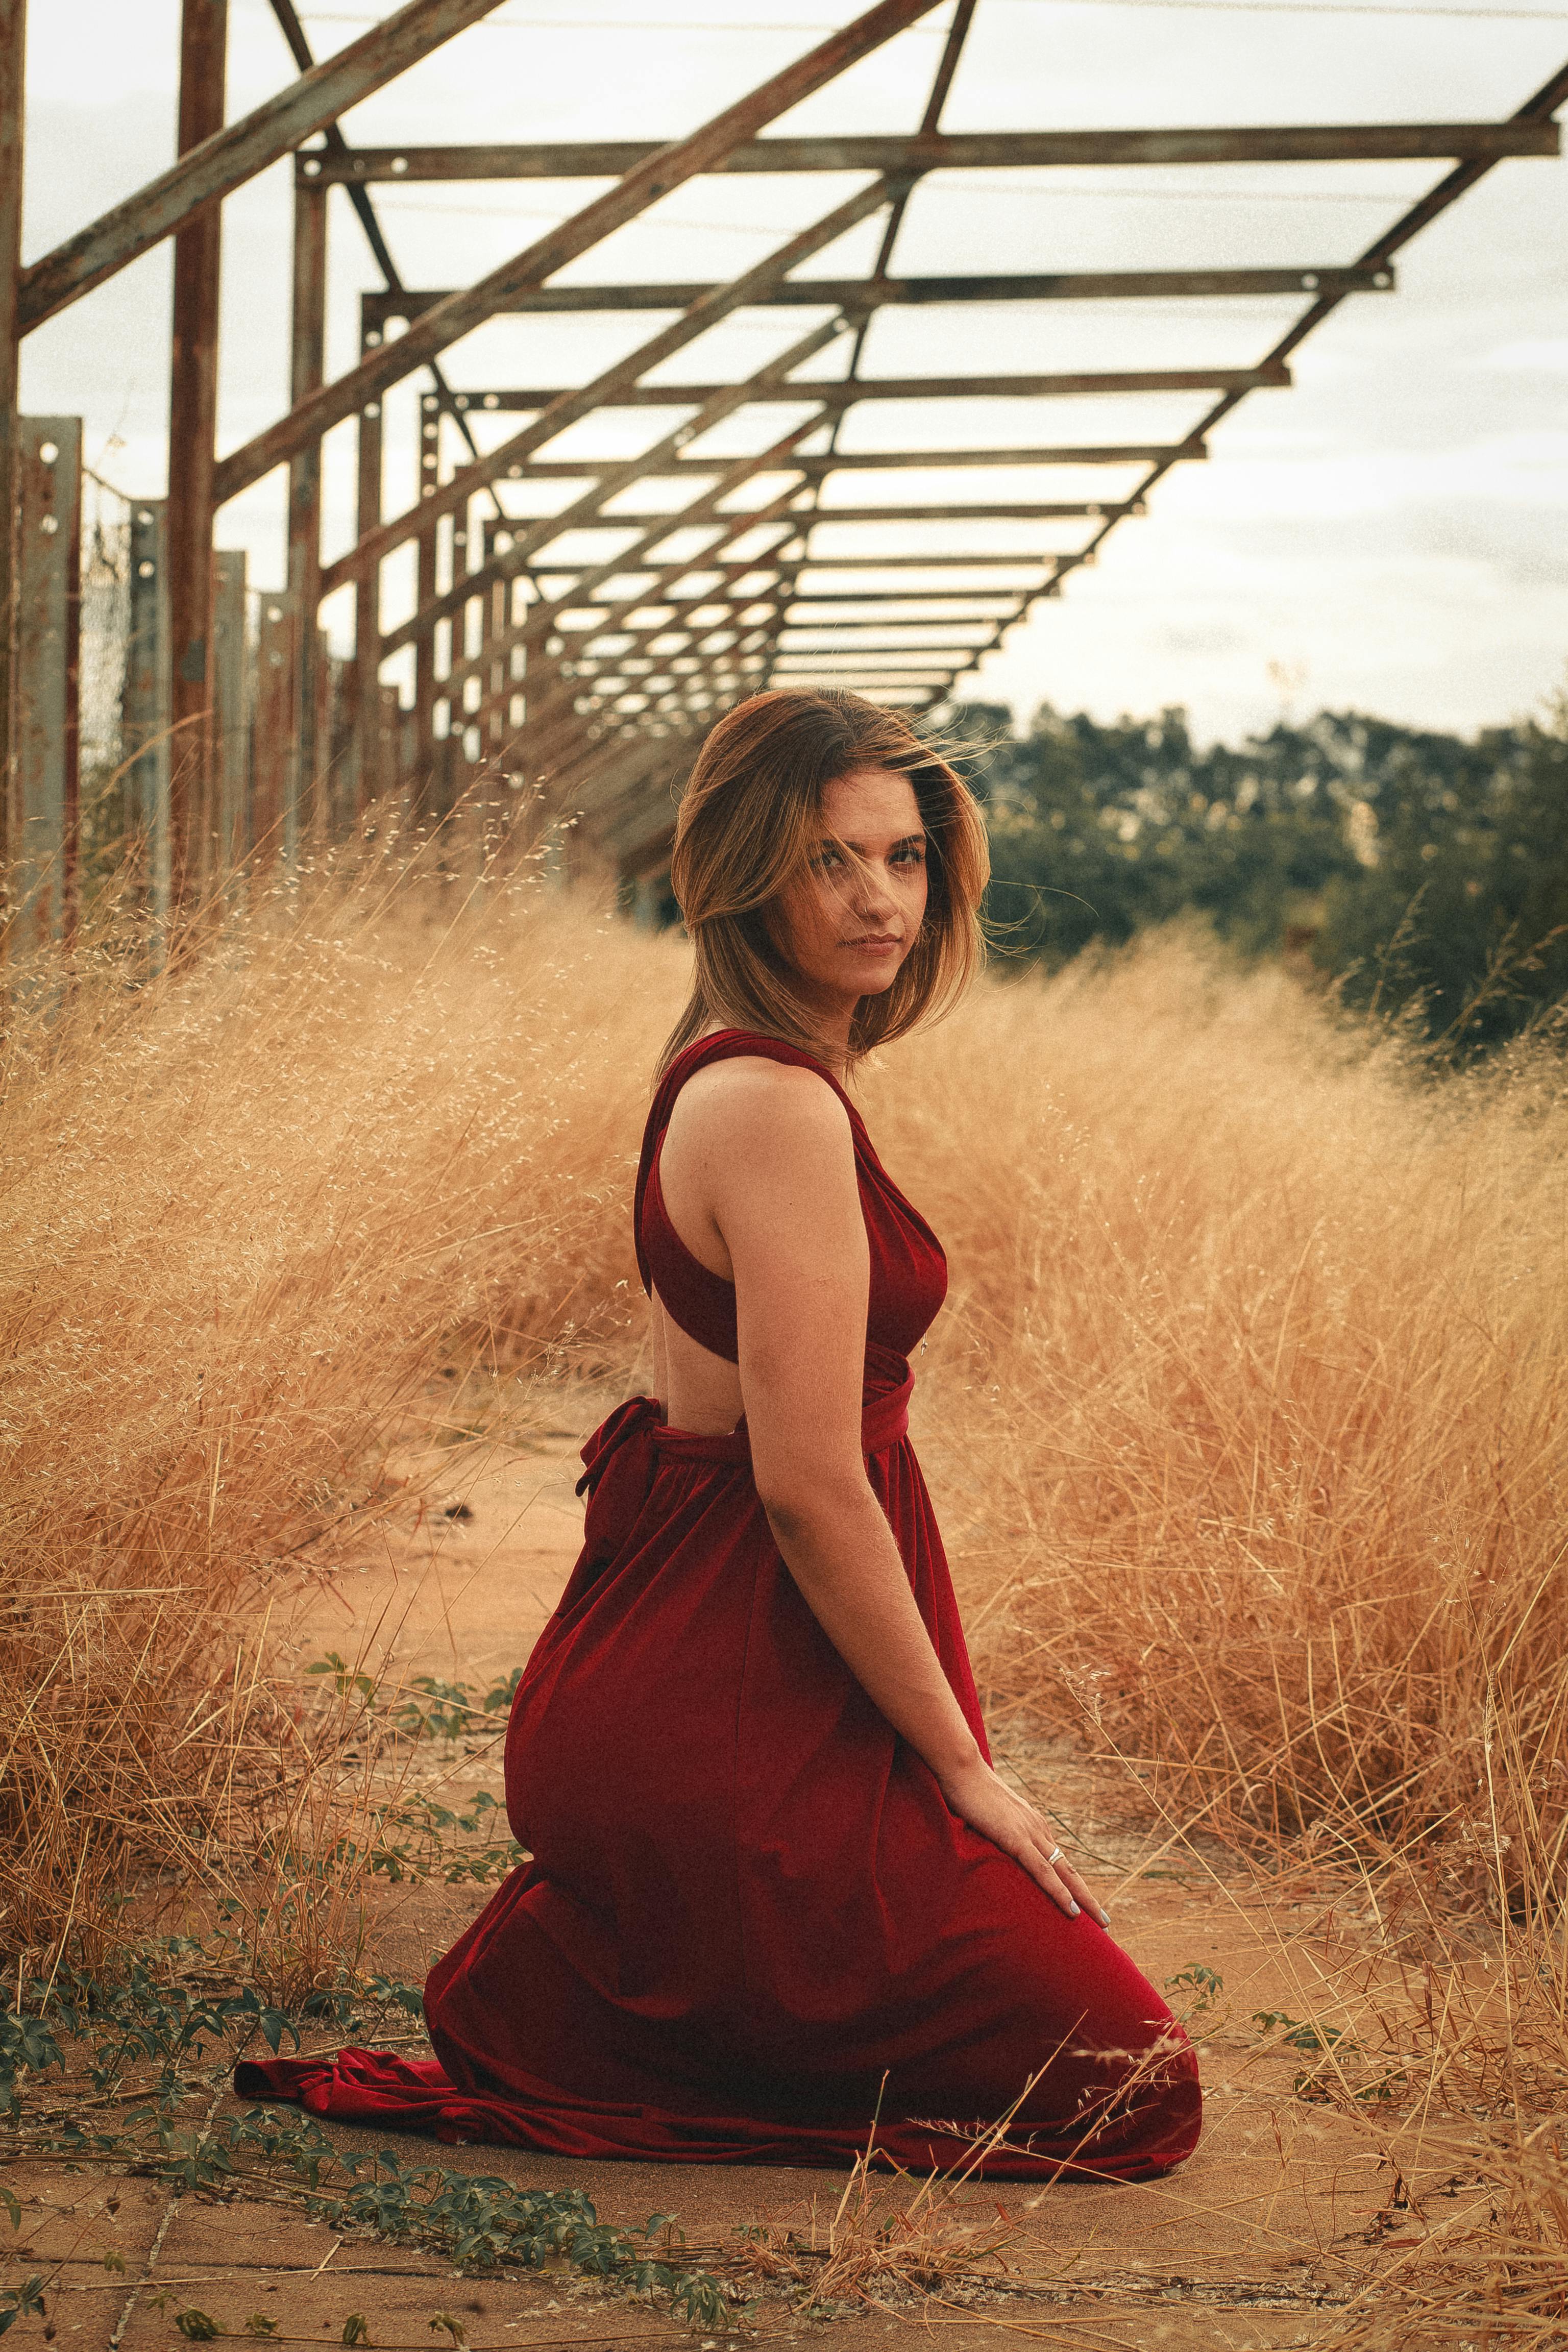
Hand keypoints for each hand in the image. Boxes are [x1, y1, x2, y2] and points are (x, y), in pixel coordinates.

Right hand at [938, 1756, 1110, 1924]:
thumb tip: (992, 1840)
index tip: (1083, 1902)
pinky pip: (1042, 1871)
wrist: (962, 1769)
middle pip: (1069, 1869)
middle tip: (1105, 1920)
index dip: (1072, 1883)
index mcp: (1033, 1824)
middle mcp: (1038, 1829)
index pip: (1058, 1859)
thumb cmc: (969, 1790)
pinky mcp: (1016, 1839)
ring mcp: (1030, 1833)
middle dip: (1087, 1897)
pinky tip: (1070, 1909)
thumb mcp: (988, 1814)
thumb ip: (997, 1828)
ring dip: (1083, 1899)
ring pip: (1063, 1873)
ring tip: (1100, 1921)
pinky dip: (1059, 1891)